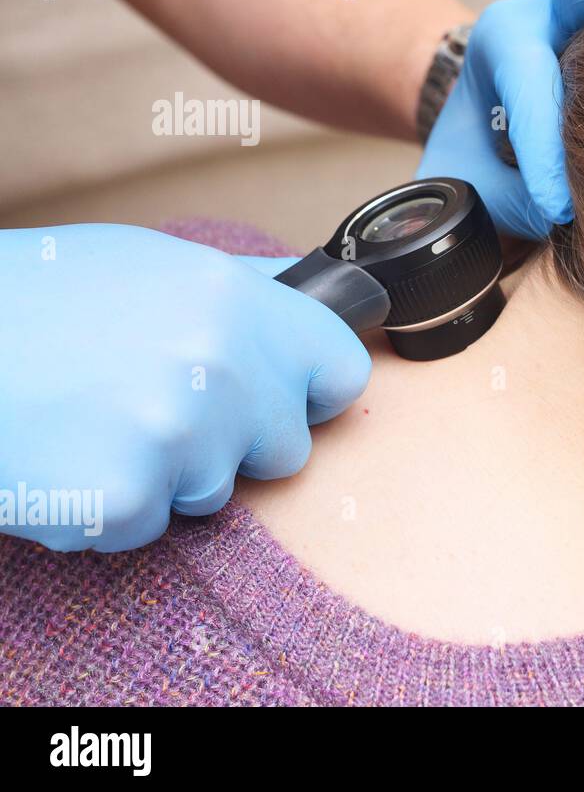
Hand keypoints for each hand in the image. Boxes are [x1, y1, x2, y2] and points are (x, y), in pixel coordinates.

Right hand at [0, 225, 370, 551]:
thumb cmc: (34, 299)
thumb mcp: (148, 265)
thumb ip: (240, 291)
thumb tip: (309, 299)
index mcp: (235, 301)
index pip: (340, 370)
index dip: (309, 389)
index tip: (283, 396)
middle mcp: (222, 367)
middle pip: (284, 446)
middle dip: (231, 441)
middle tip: (151, 406)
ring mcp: (176, 436)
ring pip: (215, 492)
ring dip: (165, 473)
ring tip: (93, 421)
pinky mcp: (124, 497)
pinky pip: (148, 526)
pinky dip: (108, 508)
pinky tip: (64, 458)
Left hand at [417, 0, 583, 238]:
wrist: (477, 145)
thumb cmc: (481, 172)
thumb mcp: (475, 191)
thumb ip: (516, 198)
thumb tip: (570, 209)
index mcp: (495, 52)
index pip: (527, 92)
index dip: (544, 149)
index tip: (557, 205)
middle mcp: (540, 16)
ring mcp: (580, 13)